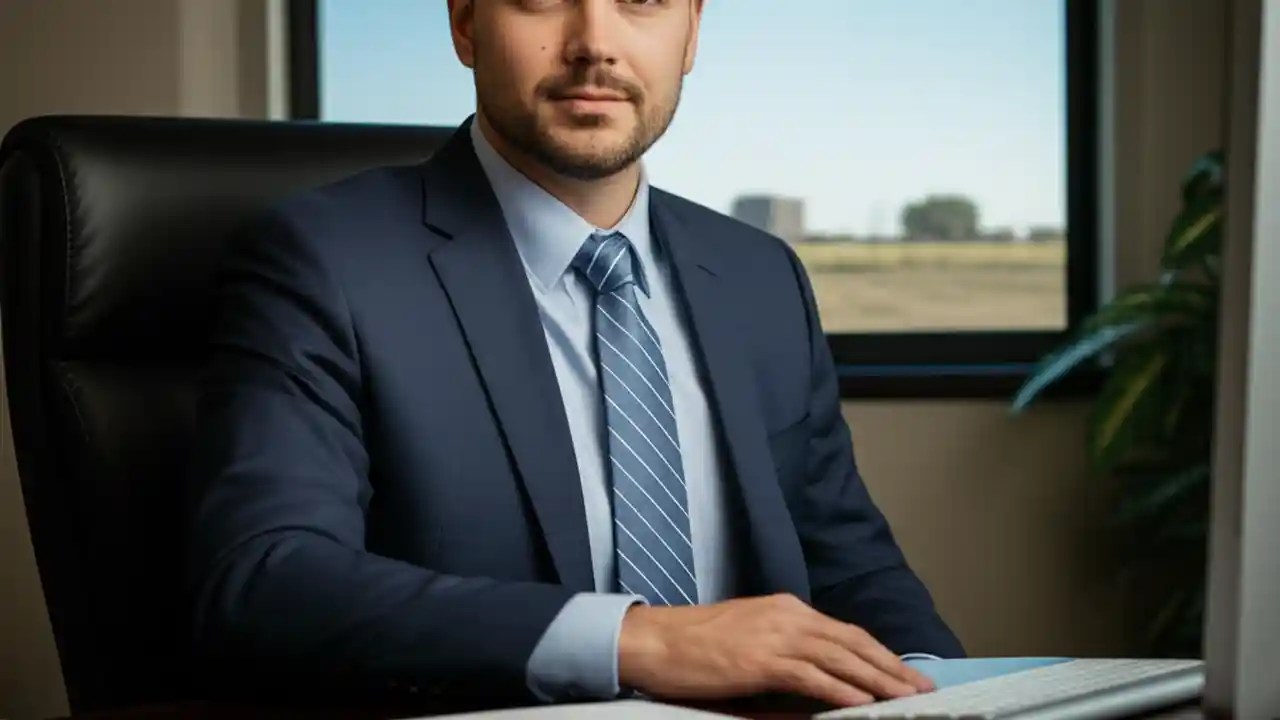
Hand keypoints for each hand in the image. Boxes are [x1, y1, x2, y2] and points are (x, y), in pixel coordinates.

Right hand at [617, 593, 934, 707]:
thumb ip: (786, 651)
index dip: (879, 654)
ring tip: (905, 700)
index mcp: (786, 608)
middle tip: (922, 689)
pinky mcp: (761, 659)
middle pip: (853, 643)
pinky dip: (841, 690)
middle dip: (891, 668)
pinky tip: (862, 704)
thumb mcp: (750, 638)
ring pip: (841, 659)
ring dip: (878, 681)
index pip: (845, 632)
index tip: (905, 673)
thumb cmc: (695, 644)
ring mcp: (776, 635)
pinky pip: (812, 676)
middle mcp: (788, 615)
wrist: (656, 640)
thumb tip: (821, 678)